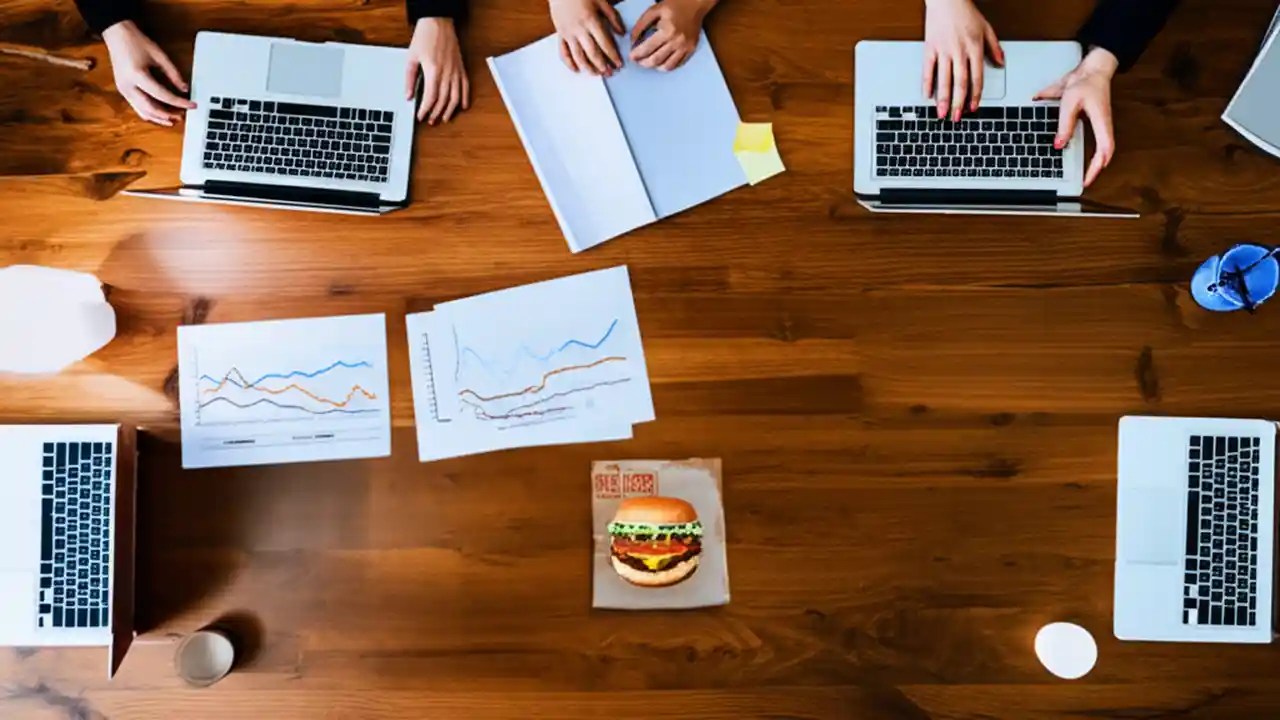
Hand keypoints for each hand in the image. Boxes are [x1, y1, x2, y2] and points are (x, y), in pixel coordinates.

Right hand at [101, 20, 194, 125]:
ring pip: (142, 112)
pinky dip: (150, 113)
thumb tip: (184, 88)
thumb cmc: (135, 41)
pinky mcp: (123, 90)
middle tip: (182, 116)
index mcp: (137, 76)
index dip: (179, 102)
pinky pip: (137, 107)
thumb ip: (173, 73)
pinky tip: (160, 114)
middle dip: (167, 115)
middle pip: (151, 109)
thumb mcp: (159, 55)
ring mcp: (123, 90)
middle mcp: (127, 86)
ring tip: (173, 119)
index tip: (191, 105)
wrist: (115, 34)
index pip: (162, 95)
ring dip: (158, 118)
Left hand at [405, 18, 468, 123]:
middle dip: (436, 113)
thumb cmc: (425, 37)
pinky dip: (465, 98)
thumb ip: (409, 79)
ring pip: (455, 97)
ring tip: (444, 118)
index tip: (420, 116)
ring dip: (450, 110)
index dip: (425, 110)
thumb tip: (409, 95)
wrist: (438, 22)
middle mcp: (447, 73)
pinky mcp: (461, 68)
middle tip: (430, 120)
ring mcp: (456, 71)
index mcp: (433, 71)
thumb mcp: (411, 57)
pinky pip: (465, 86)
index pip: (431, 98)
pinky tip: (463, 106)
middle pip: (443, 100)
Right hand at [550, 0, 623, 75]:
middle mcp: (579, 29)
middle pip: (592, 53)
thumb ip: (612, 17)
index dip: (613, 56)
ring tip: (596, 74)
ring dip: (588, 67)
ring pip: (578, 56)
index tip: (619, 64)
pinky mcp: (560, 34)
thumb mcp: (601, 1)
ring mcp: (568, 33)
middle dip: (602, 65)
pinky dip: (569, 63)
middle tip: (610, 73)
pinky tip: (576, 69)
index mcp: (591, 20)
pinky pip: (563, 52)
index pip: (604, 43)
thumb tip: (622, 33)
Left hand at [630, 0, 715, 71]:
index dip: (637, 55)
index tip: (631, 56)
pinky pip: (678, 64)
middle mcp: (677, 41)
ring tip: (649, 62)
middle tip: (638, 61)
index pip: (648, 48)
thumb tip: (633, 41)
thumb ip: (641, 25)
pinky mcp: (691, 49)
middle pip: (656, 60)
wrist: (695, 4)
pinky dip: (668, 66)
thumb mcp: (654, 10)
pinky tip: (662, 61)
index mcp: (667, 30)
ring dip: (655, 67)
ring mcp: (685, 47)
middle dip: (644, 63)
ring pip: (667, 66)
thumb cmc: (674, 5)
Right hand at [923, 0, 1002, 120]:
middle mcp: (959, 51)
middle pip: (960, 82)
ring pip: (944, 79)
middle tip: (957, 117)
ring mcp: (943, 51)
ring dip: (943, 99)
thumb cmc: (966, 13)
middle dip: (958, 102)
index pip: (976, 77)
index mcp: (974, 48)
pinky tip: (927, 95)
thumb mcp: (986, 28)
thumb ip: (994, 47)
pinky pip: (928, 70)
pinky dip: (927, 84)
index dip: (975, 94)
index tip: (973, 107)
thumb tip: (1001, 63)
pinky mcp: (930, 49)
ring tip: (942, 113)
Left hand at [1034, 47, 1117, 186]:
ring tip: (1088, 175)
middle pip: (1106, 152)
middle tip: (1087, 182)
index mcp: (1101, 120)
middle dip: (1098, 169)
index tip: (1089, 178)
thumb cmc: (1085, 81)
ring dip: (1097, 162)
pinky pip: (1099, 141)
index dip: (1097, 166)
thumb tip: (1059, 144)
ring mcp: (1102, 124)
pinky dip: (1095, 153)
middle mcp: (1104, 125)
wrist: (1093, 69)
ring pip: (1104, 148)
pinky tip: (1087, 159)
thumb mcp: (1069, 102)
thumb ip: (1064, 124)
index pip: (1104, 148)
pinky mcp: (1097, 122)